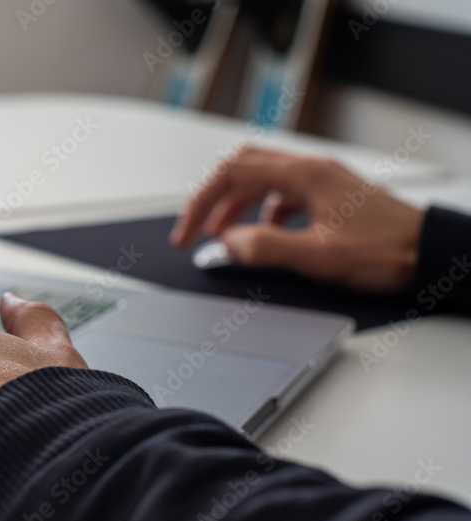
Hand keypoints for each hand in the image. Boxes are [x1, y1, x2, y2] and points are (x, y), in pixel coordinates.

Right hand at [170, 147, 425, 291]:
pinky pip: (284, 193)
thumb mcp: (317, 256)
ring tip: (223, 235)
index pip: (231, 174)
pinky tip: (266, 236)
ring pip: (262, 180)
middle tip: (197, 227)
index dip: (199, 203)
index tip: (186, 233)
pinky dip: (262, 212)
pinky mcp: (331, 195)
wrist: (432, 253)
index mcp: (305, 176)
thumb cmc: (388, 251)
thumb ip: (264, 248)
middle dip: (213, 197)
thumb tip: (225, 245)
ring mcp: (322, 180)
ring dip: (236, 205)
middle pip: (243, 167)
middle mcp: (312, 170)